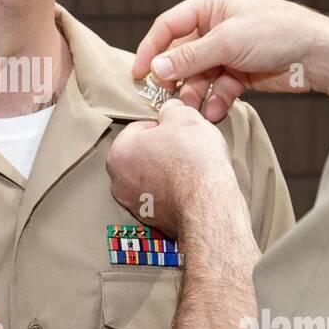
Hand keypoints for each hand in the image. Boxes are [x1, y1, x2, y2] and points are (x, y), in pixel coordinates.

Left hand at [106, 100, 242, 238]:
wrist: (209, 206)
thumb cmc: (194, 161)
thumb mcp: (185, 118)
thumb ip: (171, 109)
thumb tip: (170, 110)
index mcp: (119, 152)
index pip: (138, 128)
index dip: (162, 126)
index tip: (178, 130)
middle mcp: (119, 181)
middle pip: (141, 155)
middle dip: (161, 150)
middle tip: (185, 148)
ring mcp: (133, 203)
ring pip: (150, 177)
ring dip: (166, 171)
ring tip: (190, 169)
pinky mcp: (151, 219)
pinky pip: (160, 197)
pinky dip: (172, 192)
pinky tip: (190, 188)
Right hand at [132, 0, 328, 120]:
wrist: (318, 55)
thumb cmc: (278, 32)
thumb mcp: (228, 41)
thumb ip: (190, 57)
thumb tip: (156, 68)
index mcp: (210, 6)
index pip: (168, 26)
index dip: (150, 49)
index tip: (138, 74)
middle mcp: (215, 27)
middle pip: (181, 55)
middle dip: (174, 78)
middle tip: (165, 98)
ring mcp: (227, 51)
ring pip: (198, 76)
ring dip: (194, 94)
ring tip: (192, 110)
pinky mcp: (240, 73)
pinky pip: (217, 89)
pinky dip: (215, 101)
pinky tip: (216, 112)